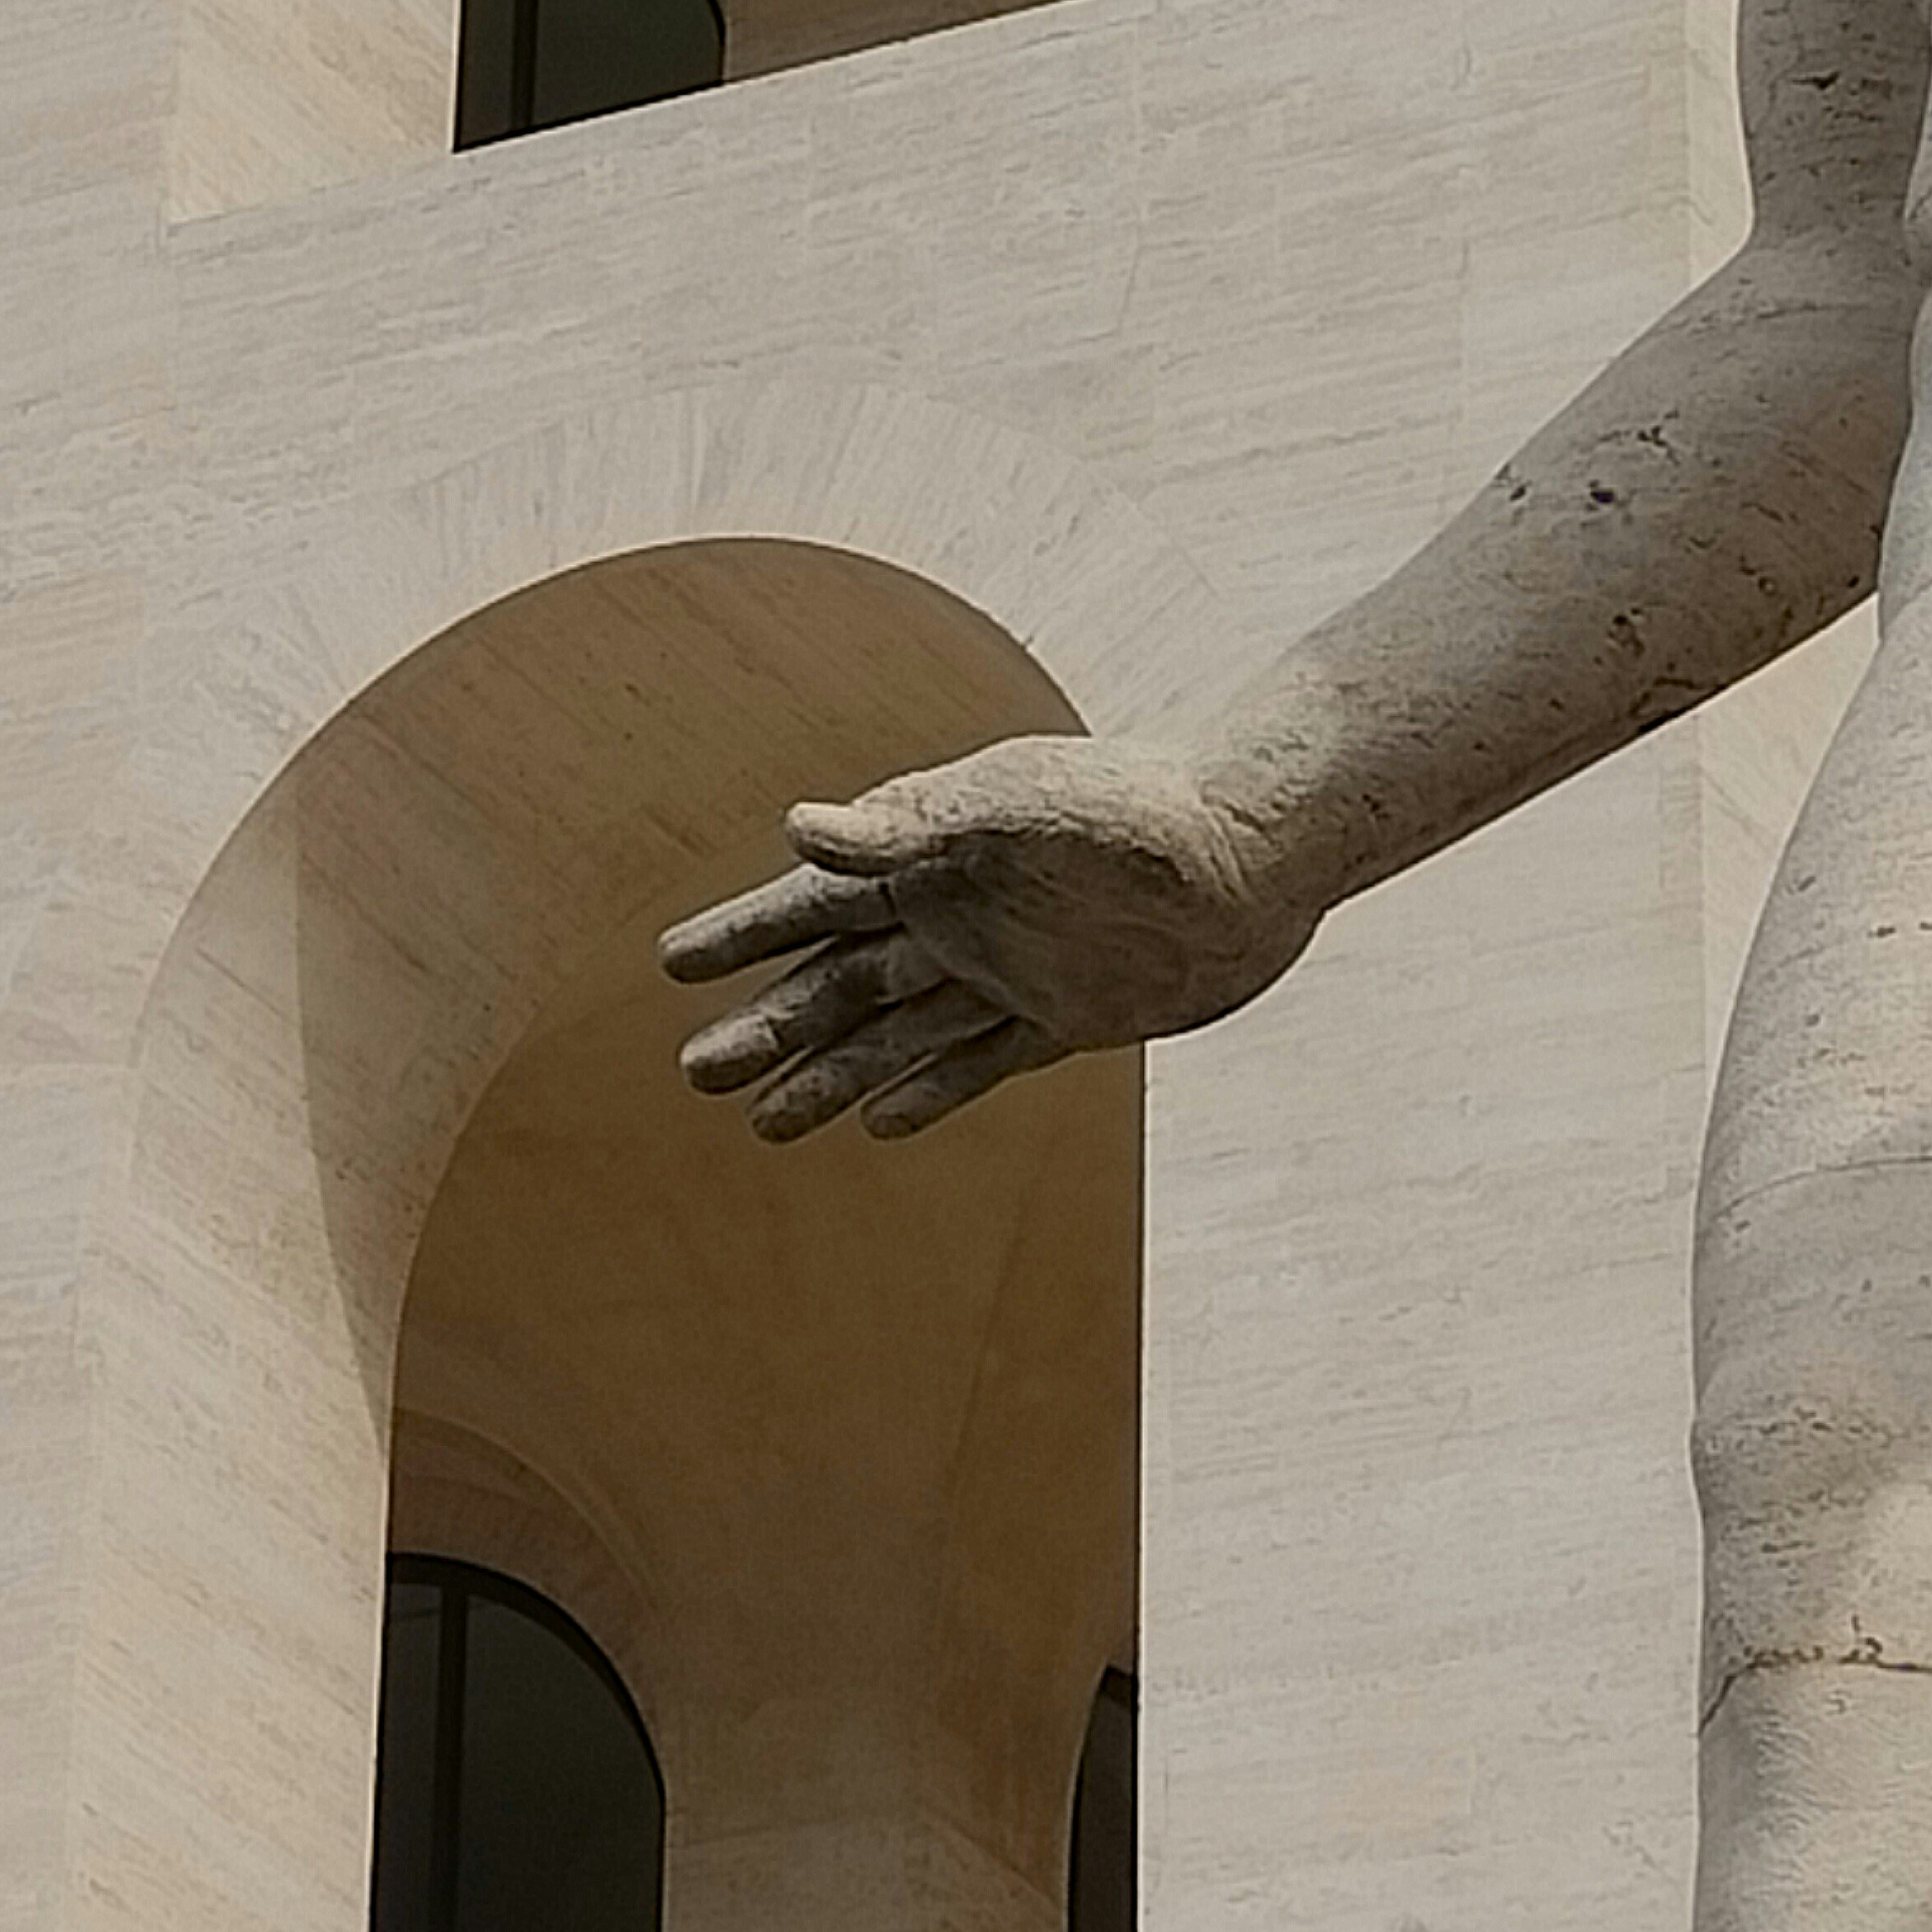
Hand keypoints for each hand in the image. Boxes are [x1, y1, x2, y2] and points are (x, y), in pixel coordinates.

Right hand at [657, 736, 1310, 1139]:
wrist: (1259, 847)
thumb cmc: (1137, 809)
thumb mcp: (1017, 806)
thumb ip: (910, 825)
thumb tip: (795, 829)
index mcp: (928, 859)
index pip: (813, 905)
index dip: (743, 935)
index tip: (672, 964)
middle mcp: (955, 918)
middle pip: (839, 984)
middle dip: (767, 1026)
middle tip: (694, 1072)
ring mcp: (1007, 971)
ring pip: (894, 1037)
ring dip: (830, 1077)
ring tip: (762, 1125)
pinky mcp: (1066, 1016)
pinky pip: (978, 1064)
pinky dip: (927, 1094)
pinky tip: (878, 1125)